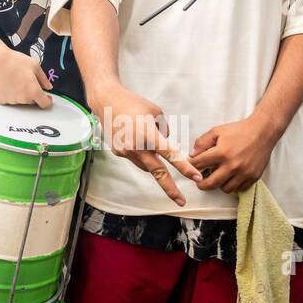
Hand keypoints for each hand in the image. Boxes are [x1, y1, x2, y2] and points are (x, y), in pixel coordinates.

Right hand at [0, 46, 52, 107]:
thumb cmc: (15, 61)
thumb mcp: (35, 66)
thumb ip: (44, 79)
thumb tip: (48, 87)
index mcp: (34, 91)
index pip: (45, 104)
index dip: (47, 100)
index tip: (46, 96)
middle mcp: (23, 99)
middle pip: (32, 101)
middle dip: (32, 93)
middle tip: (26, 81)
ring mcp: (12, 100)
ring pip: (20, 100)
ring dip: (21, 94)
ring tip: (15, 80)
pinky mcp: (2, 99)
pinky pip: (10, 99)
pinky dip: (10, 94)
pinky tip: (8, 83)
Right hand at [87, 83, 201, 206]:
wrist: (106, 101)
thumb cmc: (133, 103)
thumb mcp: (156, 112)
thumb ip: (164, 131)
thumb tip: (166, 143)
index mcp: (148, 134)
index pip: (171, 154)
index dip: (185, 167)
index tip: (196, 177)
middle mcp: (137, 146)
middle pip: (158, 172)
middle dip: (171, 189)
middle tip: (182, 201)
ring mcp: (127, 151)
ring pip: (147, 165)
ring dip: (152, 160)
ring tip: (143, 139)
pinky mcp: (119, 153)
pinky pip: (136, 158)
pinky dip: (140, 153)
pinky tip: (134, 138)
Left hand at [190, 114, 278, 193]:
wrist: (262, 132)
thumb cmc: (239, 130)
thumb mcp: (216, 131)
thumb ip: (202, 142)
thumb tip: (193, 155)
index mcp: (221, 153)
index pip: (200, 164)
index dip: (192, 165)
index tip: (192, 166)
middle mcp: (232, 165)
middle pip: (211, 183)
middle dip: (202, 184)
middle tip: (199, 181)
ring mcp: (244, 173)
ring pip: (226, 189)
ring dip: (219, 185)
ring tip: (217, 177)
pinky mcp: (254, 177)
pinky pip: (240, 188)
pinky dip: (233, 185)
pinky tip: (230, 177)